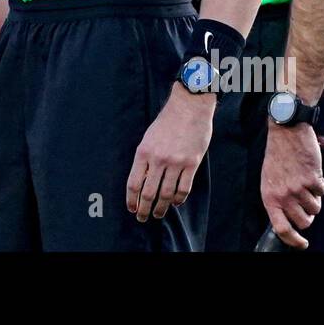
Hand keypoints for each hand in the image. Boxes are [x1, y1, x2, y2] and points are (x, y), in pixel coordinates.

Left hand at [126, 85, 215, 220]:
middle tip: (142, 218)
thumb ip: (145, 159)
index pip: (133, 183)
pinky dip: (178, 199)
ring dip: (161, 208)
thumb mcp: (148, 138)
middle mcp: (158, 159)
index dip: (131, 200)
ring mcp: (176, 162)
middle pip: (148, 193)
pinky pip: (184, 188)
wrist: (189, 107)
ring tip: (158, 214)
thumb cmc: (167, 122)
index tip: (131, 209)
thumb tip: (142, 181)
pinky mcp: (192, 163)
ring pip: (166, 194)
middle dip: (144, 209)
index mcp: (143, 152)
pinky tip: (175, 203)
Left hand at [261, 125, 323, 248]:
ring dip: (314, 198)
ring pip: (316, 208)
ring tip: (306, 182)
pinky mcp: (312, 179)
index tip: (302, 244)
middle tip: (306, 201)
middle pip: (304, 222)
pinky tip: (311, 171)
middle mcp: (283, 195)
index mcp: (269, 197)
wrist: (285, 131)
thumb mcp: (270, 180)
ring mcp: (298, 188)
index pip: (281, 229)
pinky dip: (320, 184)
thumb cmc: (278, 156)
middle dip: (308, 214)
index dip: (293, 240)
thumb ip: (278, 199)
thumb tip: (291, 220)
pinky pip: (322, 192)